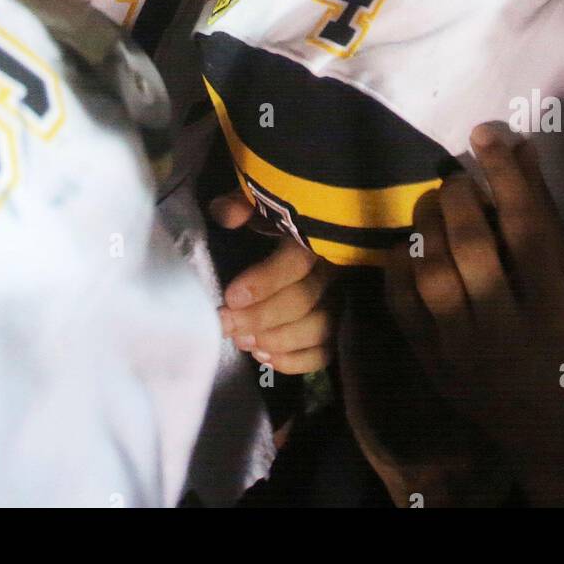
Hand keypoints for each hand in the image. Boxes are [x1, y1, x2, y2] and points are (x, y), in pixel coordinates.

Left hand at [210, 191, 336, 374]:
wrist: (303, 235)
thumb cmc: (275, 217)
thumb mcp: (258, 202)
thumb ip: (242, 204)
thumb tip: (225, 212)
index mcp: (314, 237)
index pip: (296, 262)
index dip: (265, 281)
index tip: (231, 296)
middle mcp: (333, 270)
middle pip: (304, 301)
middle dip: (261, 316)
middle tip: (226, 323)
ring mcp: (339, 300)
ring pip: (319, 329)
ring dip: (277, 340)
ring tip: (243, 341)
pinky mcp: (337, 326)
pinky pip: (324, 352)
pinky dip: (295, 361)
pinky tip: (265, 357)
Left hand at [386, 126, 563, 464]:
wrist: (550, 431)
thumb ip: (546, 219)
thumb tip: (520, 149)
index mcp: (556, 308)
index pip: (526, 228)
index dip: (504, 175)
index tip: (486, 136)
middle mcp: (508, 329)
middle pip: (472, 248)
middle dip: (459, 198)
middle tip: (456, 177)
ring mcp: (464, 350)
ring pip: (433, 274)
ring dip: (426, 225)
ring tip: (433, 204)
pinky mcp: (432, 363)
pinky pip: (402, 304)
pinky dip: (400, 264)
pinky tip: (411, 244)